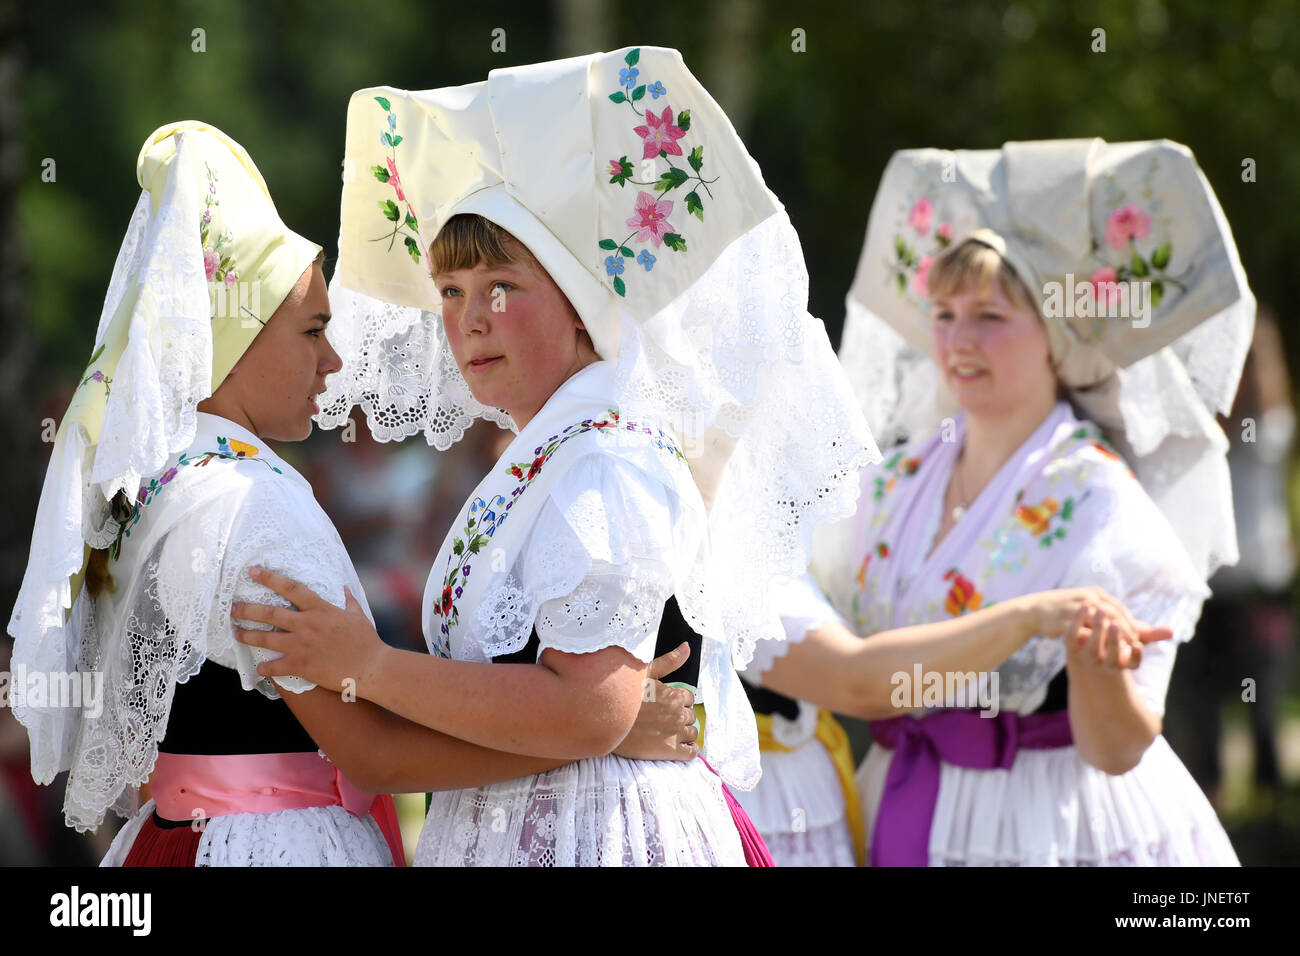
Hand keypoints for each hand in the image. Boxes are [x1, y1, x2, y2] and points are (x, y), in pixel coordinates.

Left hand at [232, 567, 383, 694]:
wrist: (371, 667)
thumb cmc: (367, 641)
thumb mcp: (358, 615)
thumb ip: (348, 600)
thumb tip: (344, 587)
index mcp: (320, 609)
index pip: (291, 588)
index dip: (270, 578)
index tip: (253, 572)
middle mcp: (307, 624)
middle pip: (270, 614)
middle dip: (247, 610)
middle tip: (233, 608)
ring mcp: (302, 645)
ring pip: (266, 639)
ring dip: (248, 636)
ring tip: (236, 634)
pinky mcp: (301, 665)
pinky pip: (275, 666)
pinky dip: (265, 667)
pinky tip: (259, 667)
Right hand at [613, 642, 699, 761]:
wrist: (605, 724)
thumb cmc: (623, 697)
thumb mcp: (645, 673)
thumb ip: (669, 661)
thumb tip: (686, 646)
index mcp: (674, 695)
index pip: (689, 698)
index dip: (679, 701)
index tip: (667, 705)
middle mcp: (678, 714)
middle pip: (691, 716)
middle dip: (681, 717)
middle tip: (664, 720)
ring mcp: (676, 733)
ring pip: (693, 734)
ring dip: (685, 733)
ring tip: (669, 733)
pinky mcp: (670, 751)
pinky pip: (691, 752)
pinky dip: (690, 750)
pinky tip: (680, 747)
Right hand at [1024, 587, 1170, 669]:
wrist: (1034, 610)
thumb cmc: (1063, 611)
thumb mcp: (1087, 607)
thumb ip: (1106, 614)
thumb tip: (1128, 625)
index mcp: (1095, 593)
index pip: (1120, 609)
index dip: (1130, 624)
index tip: (1138, 638)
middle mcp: (1088, 598)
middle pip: (1114, 614)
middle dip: (1125, 630)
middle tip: (1134, 645)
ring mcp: (1077, 608)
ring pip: (1101, 623)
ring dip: (1113, 636)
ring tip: (1121, 649)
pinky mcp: (1066, 620)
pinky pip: (1084, 631)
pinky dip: (1095, 641)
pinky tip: (1099, 650)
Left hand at [1065, 602, 1143, 672]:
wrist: (1084, 660)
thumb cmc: (1115, 647)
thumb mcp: (1132, 641)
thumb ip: (1150, 635)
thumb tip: (1171, 631)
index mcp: (1122, 664)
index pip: (1132, 664)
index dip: (1135, 656)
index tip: (1137, 644)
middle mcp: (1105, 665)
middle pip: (1111, 657)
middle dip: (1114, 639)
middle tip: (1116, 622)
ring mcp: (1087, 658)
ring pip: (1092, 647)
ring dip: (1097, 627)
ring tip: (1101, 609)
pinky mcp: (1071, 648)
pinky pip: (1073, 635)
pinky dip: (1079, 620)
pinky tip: (1086, 604)